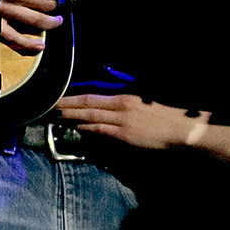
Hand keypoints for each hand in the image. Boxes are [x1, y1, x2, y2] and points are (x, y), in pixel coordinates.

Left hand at [52, 93, 199, 150]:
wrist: (180, 129)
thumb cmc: (163, 118)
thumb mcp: (142, 105)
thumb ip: (124, 106)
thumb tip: (107, 108)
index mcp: (124, 97)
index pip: (92, 96)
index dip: (73, 97)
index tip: (59, 98)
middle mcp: (120, 105)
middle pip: (86, 103)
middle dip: (66, 104)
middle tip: (49, 105)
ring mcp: (122, 119)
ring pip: (90, 115)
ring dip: (72, 115)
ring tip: (56, 115)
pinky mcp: (125, 134)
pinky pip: (101, 129)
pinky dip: (87, 127)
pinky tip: (78, 127)